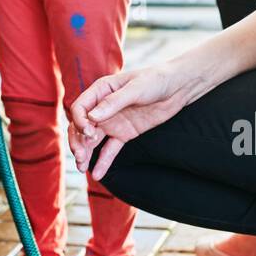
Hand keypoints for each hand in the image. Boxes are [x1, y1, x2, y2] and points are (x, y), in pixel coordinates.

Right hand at [68, 63, 194, 181]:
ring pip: (92, 140)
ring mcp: (113, 122)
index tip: (88, 133)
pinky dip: (103, 161)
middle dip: (77, 141)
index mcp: (101, 91)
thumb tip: (91, 117)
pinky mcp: (124, 134)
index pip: (80, 108)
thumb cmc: (155, 80)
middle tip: (80, 156)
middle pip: (81, 126)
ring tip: (82, 167)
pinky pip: (110, 149)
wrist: (177, 88)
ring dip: (85, 153)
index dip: (79, 121)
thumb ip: (113, 103)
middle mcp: (102, 107)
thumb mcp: (135, 89)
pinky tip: (97, 174)